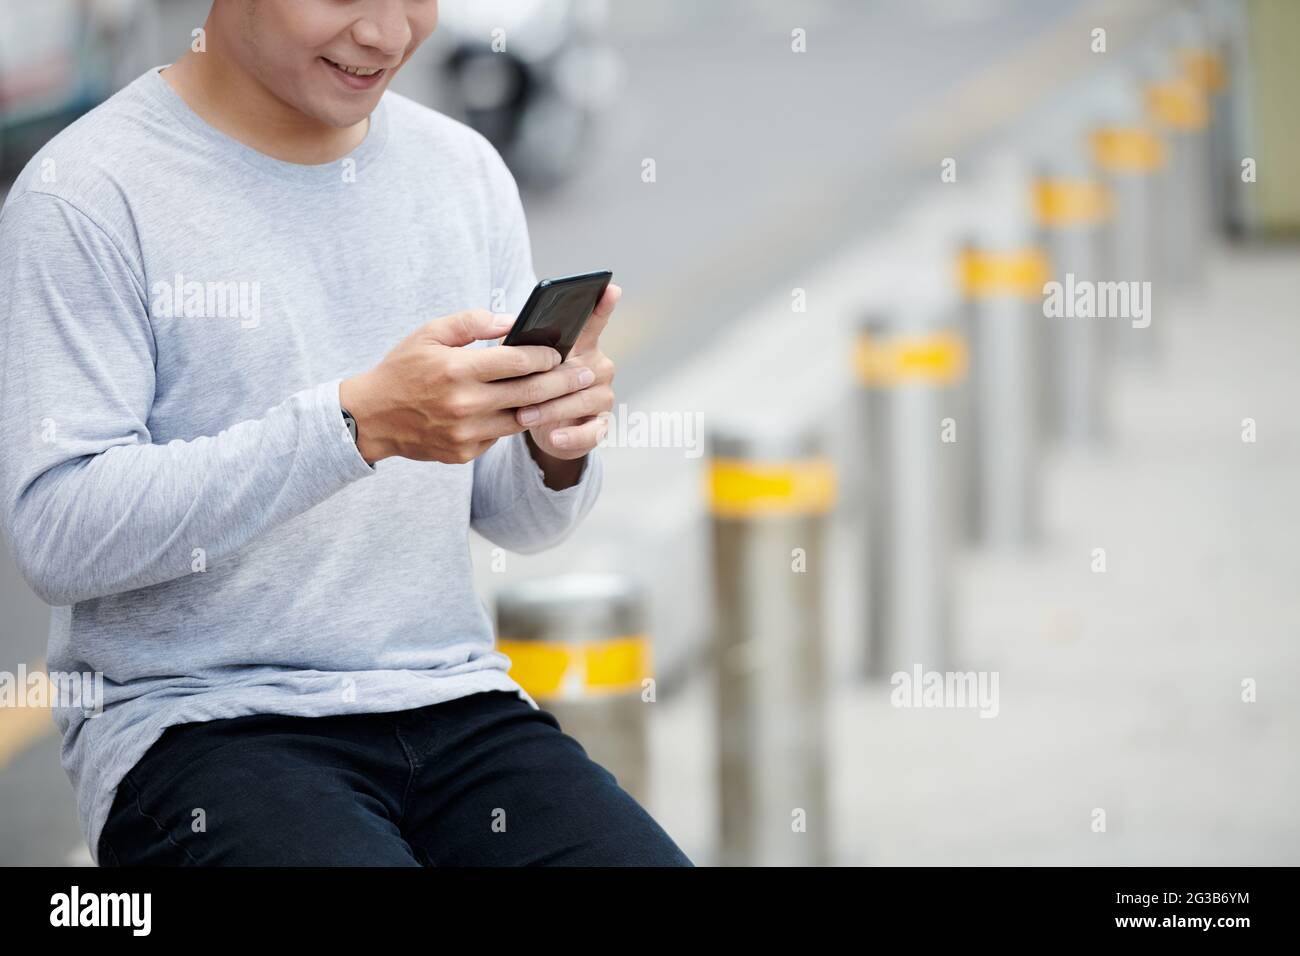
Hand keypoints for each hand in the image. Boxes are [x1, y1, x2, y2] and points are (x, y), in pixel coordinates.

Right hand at [339, 308, 595, 464]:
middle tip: (587, 375)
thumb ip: (473, 322)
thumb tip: (513, 320)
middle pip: (529, 394)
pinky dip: (512, 422)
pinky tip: (525, 411)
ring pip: (520, 420)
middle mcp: (464, 404)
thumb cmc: (403, 368)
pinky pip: (500, 437)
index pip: (516, 362)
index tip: (561, 351)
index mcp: (456, 370)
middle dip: (563, 383)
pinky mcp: (464, 453)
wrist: (371, 418)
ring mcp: (465, 433)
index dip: (544, 356)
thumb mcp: (430, 333)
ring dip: (545, 407)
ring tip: (565, 395)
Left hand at [514, 283, 619, 460]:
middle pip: (581, 369)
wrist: (539, 429)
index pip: (594, 321)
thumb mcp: (520, 364)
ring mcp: (602, 397)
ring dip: (553, 409)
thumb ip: (518, 345)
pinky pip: (592, 431)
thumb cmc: (530, 386)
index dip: (603, 306)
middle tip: (521, 392)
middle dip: (550, 381)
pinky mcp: (599, 426)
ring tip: (525, 416)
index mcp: (581, 346)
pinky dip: (572, 436)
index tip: (611, 288)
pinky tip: (554, 437)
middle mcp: (598, 367)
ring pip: (584, 399)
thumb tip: (508, 328)